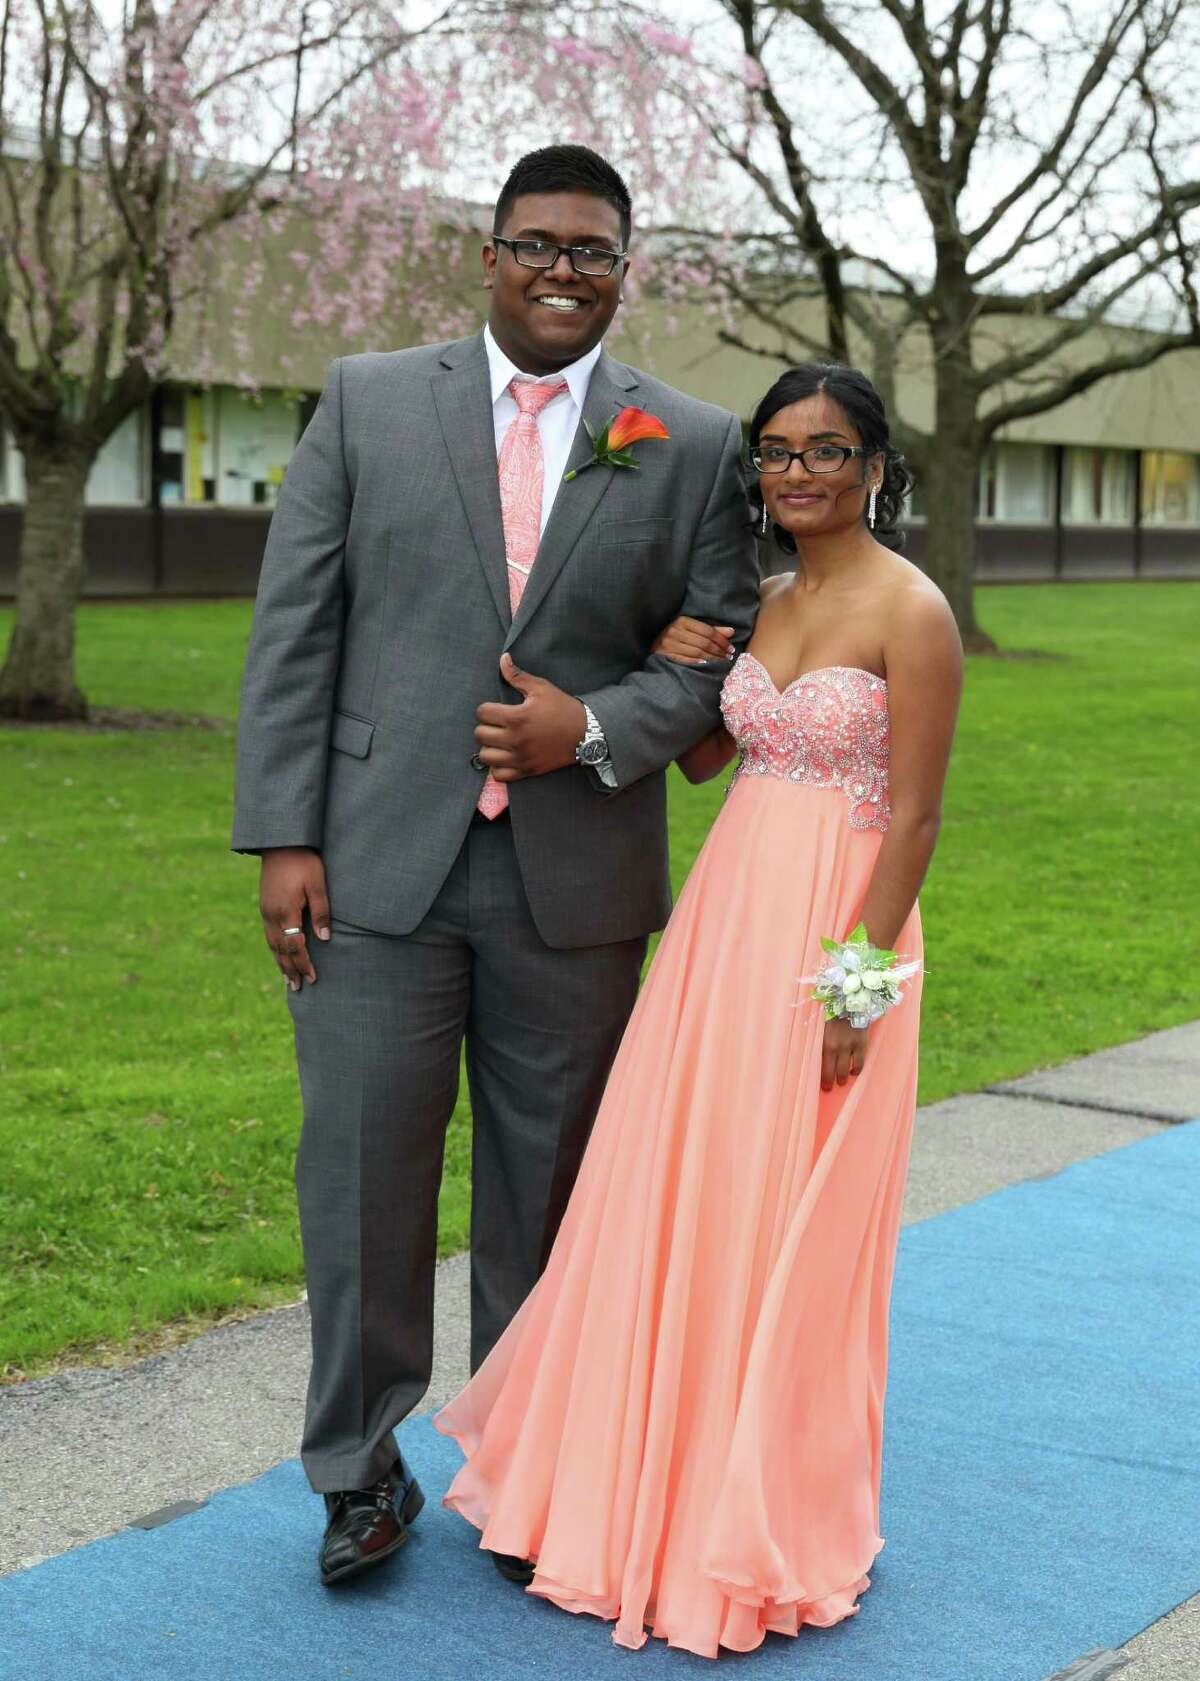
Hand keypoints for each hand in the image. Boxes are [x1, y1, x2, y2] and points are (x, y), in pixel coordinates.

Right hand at [260, 847, 330, 989]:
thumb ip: (321, 912)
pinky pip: (269, 934)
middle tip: (299, 987)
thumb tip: (325, 940)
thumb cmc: (303, 862)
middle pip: (281, 950)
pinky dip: (275, 949)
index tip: (313, 978)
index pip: (296, 946)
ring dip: (281, 963)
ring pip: (272, 944)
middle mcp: (272, 915)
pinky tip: (280, 955)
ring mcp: (266, 911)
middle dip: (291, 969)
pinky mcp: (265, 906)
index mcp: (286, 912)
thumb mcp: (318, 884)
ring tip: (288, 979)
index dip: (304, 963)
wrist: (280, 843)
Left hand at [474, 653, 586, 781]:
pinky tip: (505, 757)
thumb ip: (518, 676)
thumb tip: (503, 659)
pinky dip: (497, 767)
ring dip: (489, 747)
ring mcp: (520, 757)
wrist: (586, 734)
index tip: (496, 709)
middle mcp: (515, 739)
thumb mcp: (542, 688)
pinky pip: (499, 775)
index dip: (486, 709)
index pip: (482, 713)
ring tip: (498, 741)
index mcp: (517, 717)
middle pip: (480, 735)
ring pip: (485, 756)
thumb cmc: (563, 708)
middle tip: (497, 724)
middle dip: (486, 727)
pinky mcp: (527, 770)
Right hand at [650, 617, 734, 664]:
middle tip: (728, 657)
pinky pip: (685, 660)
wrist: (652, 644)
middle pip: (703, 643)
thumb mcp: (691, 629)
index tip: (731, 648)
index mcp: (682, 621)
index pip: (707, 631)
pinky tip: (706, 665)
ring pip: (696, 652)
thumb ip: (711, 630)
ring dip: (712, 658)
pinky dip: (697, 663)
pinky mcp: (664, 655)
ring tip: (721, 662)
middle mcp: (674, 631)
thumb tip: (731, 632)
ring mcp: (668, 644)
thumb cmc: (676, 636)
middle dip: (719, 651)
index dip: (721, 640)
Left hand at [820, 1018, 867, 1091]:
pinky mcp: (862, 1044)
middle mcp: (837, 1047)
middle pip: (833, 1072)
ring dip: (843, 1078)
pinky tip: (854, 1072)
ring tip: (842, 1081)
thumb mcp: (821, 1028)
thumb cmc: (831, 1014)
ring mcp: (850, 1046)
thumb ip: (820, 1043)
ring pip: (846, 1070)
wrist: (849, 1001)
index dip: (821, 1078)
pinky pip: (860, 1062)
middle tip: (829, 1087)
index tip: (821, 1085)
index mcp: (824, 1043)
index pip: (821, 1066)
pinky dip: (857, 1069)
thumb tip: (817, 1058)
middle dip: (830, 1082)